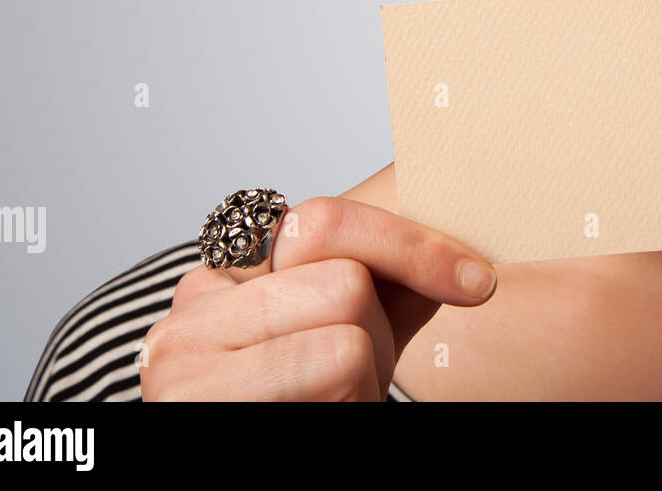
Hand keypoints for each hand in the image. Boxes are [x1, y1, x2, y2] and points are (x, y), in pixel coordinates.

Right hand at [139, 196, 497, 399]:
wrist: (276, 439)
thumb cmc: (316, 396)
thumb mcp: (358, 321)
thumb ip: (388, 269)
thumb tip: (462, 239)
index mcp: (229, 268)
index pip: (324, 222)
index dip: (412, 246)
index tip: (478, 281)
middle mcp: (194, 302)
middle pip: (344, 281)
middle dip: (378, 331)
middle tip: (357, 368)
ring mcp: (183, 357)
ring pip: (345, 336)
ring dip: (365, 374)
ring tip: (334, 394)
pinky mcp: (195, 404)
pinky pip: (333, 367)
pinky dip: (352, 399)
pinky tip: (320, 411)